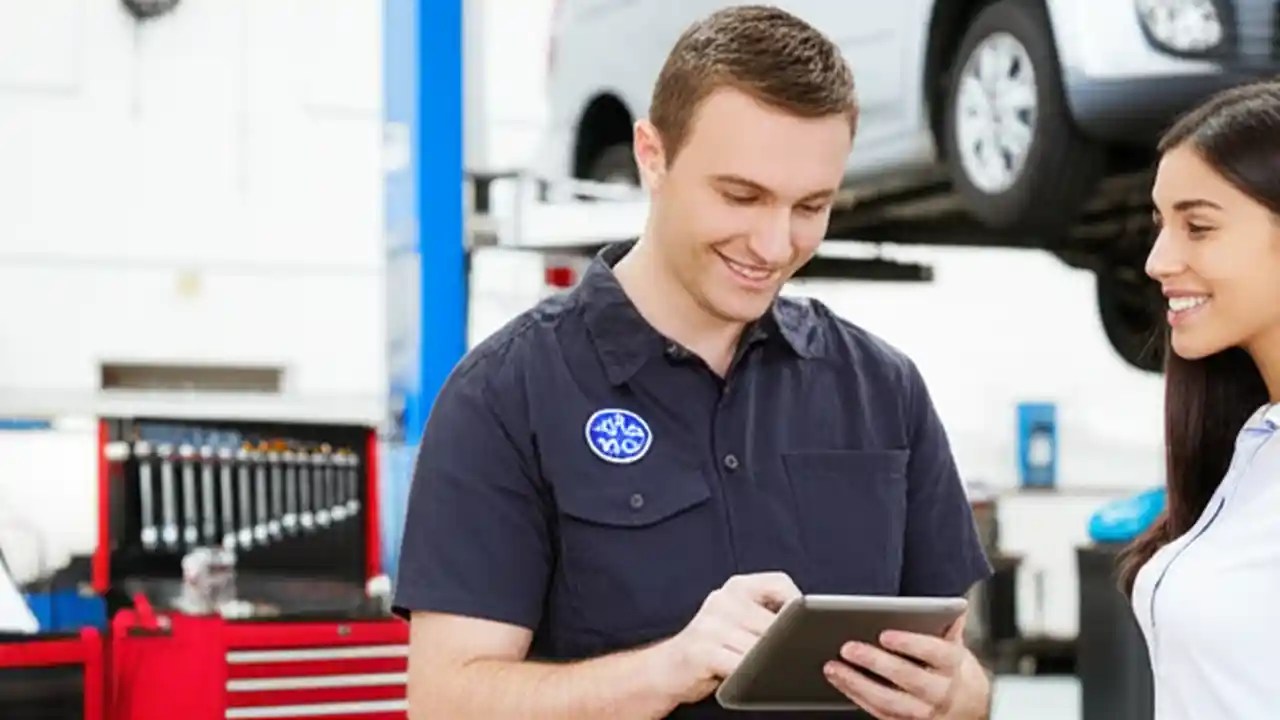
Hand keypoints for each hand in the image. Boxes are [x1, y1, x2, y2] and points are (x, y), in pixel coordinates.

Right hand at [651, 571, 801, 704]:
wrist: (667, 669)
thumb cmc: (711, 647)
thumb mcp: (737, 621)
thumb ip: (765, 615)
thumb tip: (807, 626)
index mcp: (736, 587)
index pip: (780, 583)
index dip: (799, 606)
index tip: (807, 626)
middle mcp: (723, 599)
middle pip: (776, 621)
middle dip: (788, 643)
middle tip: (793, 656)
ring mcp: (712, 624)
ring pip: (762, 647)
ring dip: (770, 663)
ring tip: (769, 669)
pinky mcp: (703, 650)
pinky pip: (742, 665)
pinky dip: (752, 675)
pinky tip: (749, 678)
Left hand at [824, 611, 989, 719]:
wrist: (972, 712)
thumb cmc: (958, 674)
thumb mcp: (958, 648)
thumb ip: (947, 626)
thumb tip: (948, 603)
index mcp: (952, 665)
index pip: (933, 652)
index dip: (909, 643)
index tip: (885, 635)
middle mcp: (939, 691)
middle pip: (906, 676)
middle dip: (875, 661)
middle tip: (849, 648)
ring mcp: (923, 711)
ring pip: (888, 700)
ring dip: (857, 683)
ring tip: (834, 667)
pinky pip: (878, 712)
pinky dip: (856, 696)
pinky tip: (841, 681)